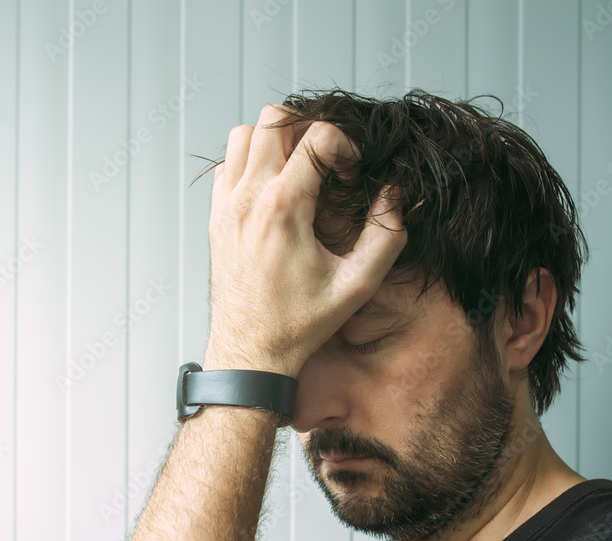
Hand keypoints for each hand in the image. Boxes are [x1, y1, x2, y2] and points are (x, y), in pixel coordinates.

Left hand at [202, 104, 407, 377]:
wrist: (251, 351)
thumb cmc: (299, 322)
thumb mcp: (357, 284)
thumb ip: (386, 236)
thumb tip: (395, 195)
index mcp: (283, 208)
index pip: (317, 136)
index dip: (345, 146)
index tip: (350, 176)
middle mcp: (249, 199)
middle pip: (274, 119)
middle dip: (309, 130)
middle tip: (327, 162)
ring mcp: (227, 206)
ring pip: (243, 135)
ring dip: (275, 141)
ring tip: (299, 170)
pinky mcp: (216, 218)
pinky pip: (226, 166)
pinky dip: (249, 163)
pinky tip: (273, 190)